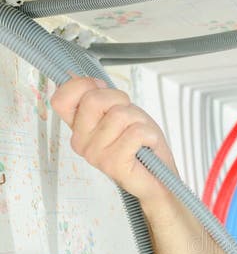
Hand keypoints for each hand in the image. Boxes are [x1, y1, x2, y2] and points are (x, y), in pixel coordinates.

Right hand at [51, 76, 178, 209]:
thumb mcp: (120, 111)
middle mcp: (81, 141)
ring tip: (141, 136)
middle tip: (130, 118)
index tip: (103, 92)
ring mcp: (94, 154)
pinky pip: (134, 133)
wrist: (159, 178)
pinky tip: (147, 146)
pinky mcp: (112, 164)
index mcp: (78, 127)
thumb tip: (79, 74)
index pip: (61, 98)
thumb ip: (100, 96)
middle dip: (120, 100)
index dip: (83, 85)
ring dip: (139, 120)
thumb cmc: (141, 144)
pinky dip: (149, 135)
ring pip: (119, 115)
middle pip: (93, 100)